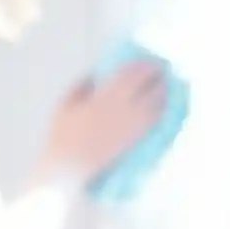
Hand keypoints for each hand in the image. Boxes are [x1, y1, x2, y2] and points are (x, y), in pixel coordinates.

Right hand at [42, 61, 166, 182]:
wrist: (69, 167)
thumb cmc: (63, 135)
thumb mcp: (67, 102)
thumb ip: (83, 83)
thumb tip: (98, 71)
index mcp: (105, 97)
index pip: (132, 75)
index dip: (145, 66)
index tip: (151, 62)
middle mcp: (123, 111)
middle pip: (150, 89)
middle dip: (159, 79)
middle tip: (163, 73)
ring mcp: (131, 128)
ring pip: (157, 107)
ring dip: (164, 95)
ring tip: (166, 89)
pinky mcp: (135, 143)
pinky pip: (154, 125)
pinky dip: (161, 114)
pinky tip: (163, 109)